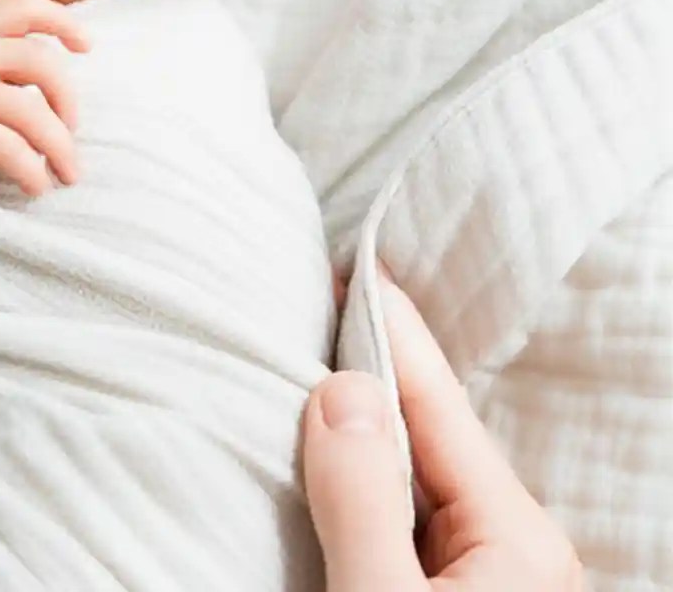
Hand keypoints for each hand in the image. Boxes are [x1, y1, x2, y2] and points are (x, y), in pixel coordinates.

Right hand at [0, 0, 91, 195]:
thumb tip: (37, 71)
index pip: (25, 6)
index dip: (63, 22)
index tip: (86, 47)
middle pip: (46, 65)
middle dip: (71, 102)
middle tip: (72, 132)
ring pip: (36, 115)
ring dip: (61, 149)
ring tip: (68, 174)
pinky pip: (13, 151)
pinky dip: (32, 172)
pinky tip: (35, 187)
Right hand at [304, 274, 583, 590]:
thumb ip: (362, 498)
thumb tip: (344, 390)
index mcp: (516, 538)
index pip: (440, 408)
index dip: (391, 333)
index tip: (354, 267)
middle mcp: (512, 550)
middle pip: (427, 438)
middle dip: (372, 372)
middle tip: (323, 305)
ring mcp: (482, 578)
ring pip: (410, 480)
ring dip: (360, 432)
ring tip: (310, 370)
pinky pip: (398, 521)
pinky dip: (360, 483)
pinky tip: (325, 465)